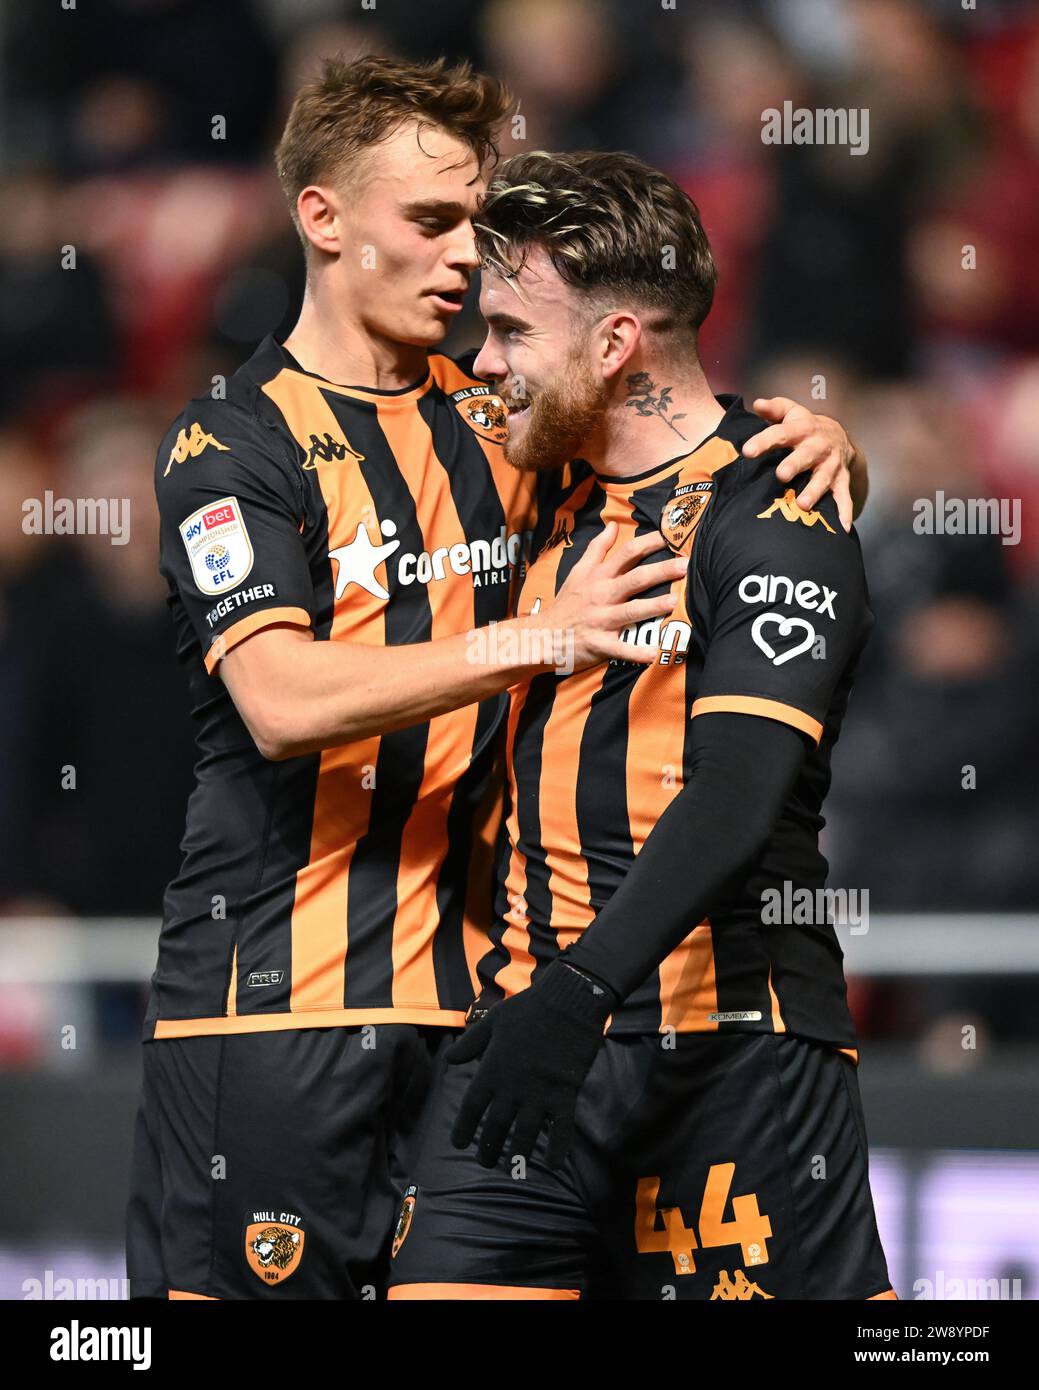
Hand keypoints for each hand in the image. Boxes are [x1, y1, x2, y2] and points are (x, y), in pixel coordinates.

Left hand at [445, 959, 615, 1168]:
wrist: (569, 1000)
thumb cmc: (529, 1008)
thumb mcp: (493, 1020)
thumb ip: (471, 1043)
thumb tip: (448, 1059)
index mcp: (493, 1068)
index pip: (472, 1106)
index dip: (464, 1128)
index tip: (459, 1144)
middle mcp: (513, 1085)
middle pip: (497, 1126)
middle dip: (489, 1149)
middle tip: (485, 1163)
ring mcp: (541, 1092)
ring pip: (526, 1134)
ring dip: (517, 1155)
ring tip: (512, 1169)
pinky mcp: (566, 1093)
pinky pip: (562, 1128)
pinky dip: (558, 1148)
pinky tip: (553, 1164)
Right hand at [537, 524, 687, 670]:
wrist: (544, 635)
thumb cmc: (567, 604)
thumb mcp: (578, 571)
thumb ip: (598, 548)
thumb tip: (613, 524)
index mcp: (599, 576)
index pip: (627, 553)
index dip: (650, 542)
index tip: (671, 536)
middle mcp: (602, 595)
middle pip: (635, 579)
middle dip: (661, 571)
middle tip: (685, 565)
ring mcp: (601, 620)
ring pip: (630, 611)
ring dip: (652, 606)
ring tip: (674, 601)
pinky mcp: (600, 644)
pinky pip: (620, 649)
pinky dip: (636, 653)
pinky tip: (654, 654)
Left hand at [742, 396, 867, 531]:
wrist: (839, 436)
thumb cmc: (804, 427)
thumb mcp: (791, 413)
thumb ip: (774, 409)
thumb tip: (756, 404)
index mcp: (802, 429)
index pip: (780, 433)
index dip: (764, 441)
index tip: (747, 450)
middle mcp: (818, 447)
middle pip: (805, 455)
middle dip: (794, 464)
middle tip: (781, 475)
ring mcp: (831, 465)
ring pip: (823, 479)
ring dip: (814, 492)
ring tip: (802, 505)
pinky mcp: (841, 480)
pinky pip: (843, 497)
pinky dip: (844, 512)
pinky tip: (841, 527)